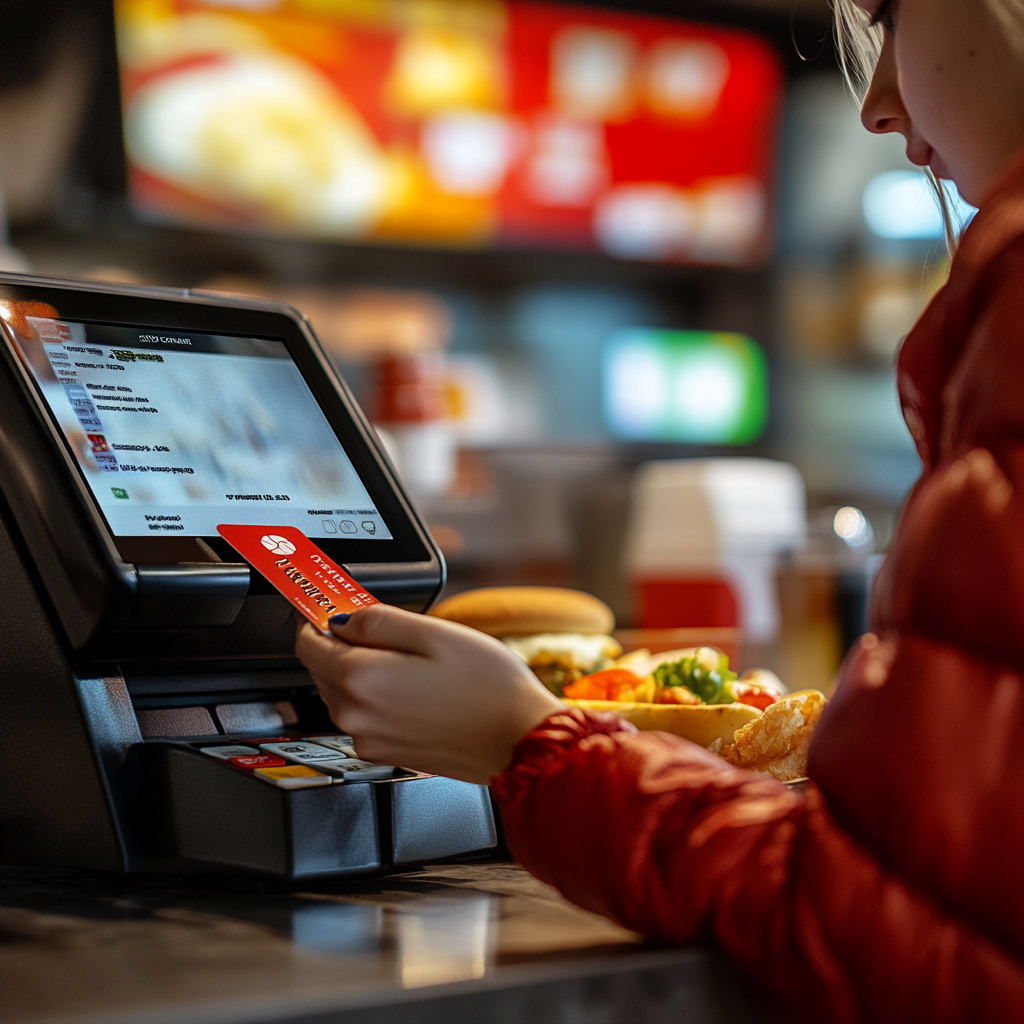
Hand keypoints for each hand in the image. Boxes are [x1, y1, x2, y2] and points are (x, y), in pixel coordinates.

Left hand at [295, 604, 563, 784]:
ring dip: (361, 669)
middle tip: (382, 625)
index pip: (307, 642)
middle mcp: (354, 716)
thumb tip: (343, 616)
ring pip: (344, 691)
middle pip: (322, 668)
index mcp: (359, 679)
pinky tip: (415, 685)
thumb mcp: (434, 631)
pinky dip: (378, 695)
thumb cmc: (488, 688)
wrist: (519, 741)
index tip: (329, 603)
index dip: (316, 617)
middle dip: (342, 642)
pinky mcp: (386, 753)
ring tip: (410, 656)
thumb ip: (379, 620)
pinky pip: (365, 714)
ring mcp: (369, 740)